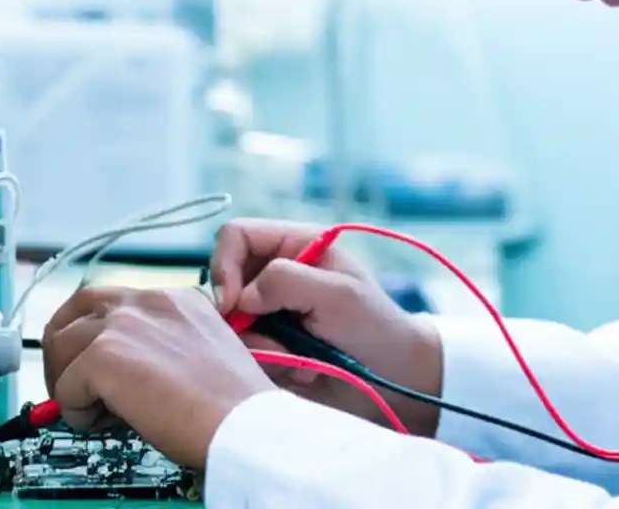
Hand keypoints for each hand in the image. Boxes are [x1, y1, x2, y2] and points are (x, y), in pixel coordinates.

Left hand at [42, 286, 275, 469]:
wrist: (243, 424)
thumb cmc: (232, 405)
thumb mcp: (200, 352)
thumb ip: (160, 346)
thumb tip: (119, 371)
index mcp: (173, 298)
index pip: (111, 301)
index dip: (97, 336)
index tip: (100, 367)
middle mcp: (145, 301)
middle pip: (75, 309)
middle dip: (64, 347)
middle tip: (71, 384)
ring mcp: (123, 325)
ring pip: (59, 345)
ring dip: (66, 382)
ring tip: (95, 411)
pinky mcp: (104, 356)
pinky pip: (64, 387)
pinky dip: (75, 412)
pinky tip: (104, 423)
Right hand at [210, 218, 442, 435]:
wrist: (395, 381)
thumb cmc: (376, 327)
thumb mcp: (338, 295)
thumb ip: (286, 281)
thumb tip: (241, 298)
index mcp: (293, 245)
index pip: (235, 236)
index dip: (223, 265)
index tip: (232, 303)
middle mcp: (275, 275)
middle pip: (223, 283)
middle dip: (238, 315)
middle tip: (268, 339)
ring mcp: (270, 313)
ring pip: (230, 324)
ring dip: (260, 345)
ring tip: (297, 359)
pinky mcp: (270, 346)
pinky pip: (244, 353)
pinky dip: (267, 365)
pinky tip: (301, 371)